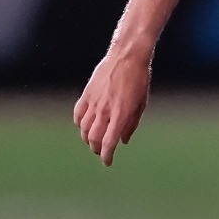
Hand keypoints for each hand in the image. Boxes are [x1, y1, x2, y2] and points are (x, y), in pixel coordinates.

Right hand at [73, 49, 151, 166]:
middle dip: (96, 149)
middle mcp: (105, 110)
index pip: (109, 143)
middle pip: (93, 138)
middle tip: (101, 151)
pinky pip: (78, 113)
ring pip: (83, 128)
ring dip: (86, 138)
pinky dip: (79, 123)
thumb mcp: (141, 104)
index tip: (107, 162)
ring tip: (92, 140)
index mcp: (120, 114)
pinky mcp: (87, 93)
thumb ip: (131, 124)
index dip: (107, 156)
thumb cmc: (139, 79)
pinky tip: (83, 125)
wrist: (127, 56)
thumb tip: (123, 140)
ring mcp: (94, 102)